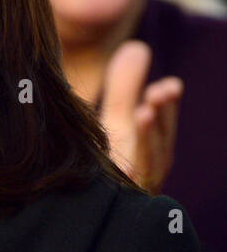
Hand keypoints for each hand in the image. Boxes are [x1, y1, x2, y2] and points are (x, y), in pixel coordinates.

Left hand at [100, 40, 182, 194]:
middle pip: (159, 144)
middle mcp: (149, 170)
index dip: (166, 105)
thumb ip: (127, 86)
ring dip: (147, 139)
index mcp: (152, 149)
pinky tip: (121, 166)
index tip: (168, 86)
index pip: (163, 124)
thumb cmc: (110, 159)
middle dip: (161, 118)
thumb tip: (138, 47)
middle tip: (157, 94)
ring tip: (143, 113)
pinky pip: (123, 193)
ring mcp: (135, 190)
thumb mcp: (118, 120)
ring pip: (146, 164)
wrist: (84, 205)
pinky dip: (126, 177)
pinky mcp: (118, 204)